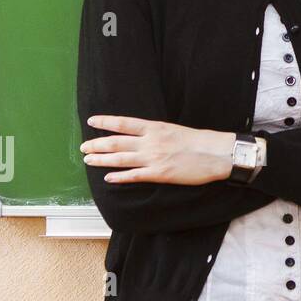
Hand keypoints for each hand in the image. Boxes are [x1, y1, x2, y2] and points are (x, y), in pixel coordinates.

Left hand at [81, 115, 235, 185]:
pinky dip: (119, 177)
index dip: (106, 122)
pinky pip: (134, 176)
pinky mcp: (159, 173)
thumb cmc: (200, 141)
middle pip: (116, 142)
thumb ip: (157, 133)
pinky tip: (109, 179)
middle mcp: (151, 141)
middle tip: (83, 147)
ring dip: (102, 160)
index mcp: (156, 127)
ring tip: (88, 160)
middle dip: (97, 144)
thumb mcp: (175, 130)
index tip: (92, 121)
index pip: (124, 123)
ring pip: (120, 159)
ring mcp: (154, 158)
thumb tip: (142, 136)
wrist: (216, 153)